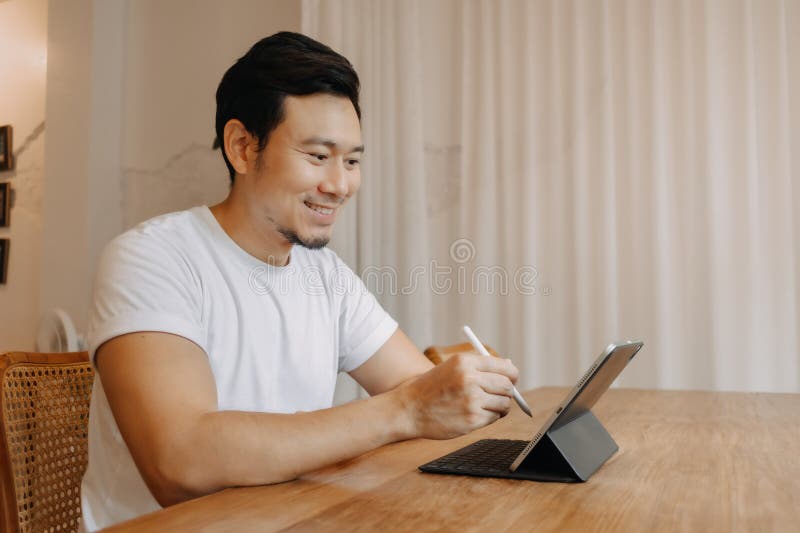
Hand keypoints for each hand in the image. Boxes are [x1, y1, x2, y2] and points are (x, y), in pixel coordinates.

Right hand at [394, 353, 519, 439]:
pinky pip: (494, 418)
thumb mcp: (452, 368)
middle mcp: (470, 378)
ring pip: (504, 403)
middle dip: (508, 392)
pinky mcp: (472, 419)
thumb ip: (479, 367)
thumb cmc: (431, 388)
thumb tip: (510, 368)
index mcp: (465, 362)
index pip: (505, 367)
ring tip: (485, 406)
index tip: (511, 380)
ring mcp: (471, 400)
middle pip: (507, 386)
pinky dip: (490, 417)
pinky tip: (475, 414)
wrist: (409, 409)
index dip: (512, 375)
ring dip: (499, 406)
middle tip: (501, 396)